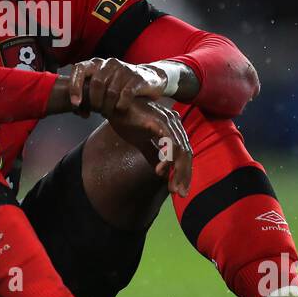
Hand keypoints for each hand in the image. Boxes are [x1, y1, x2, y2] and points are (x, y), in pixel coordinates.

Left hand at [65, 57, 166, 117]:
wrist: (148, 79)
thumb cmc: (119, 85)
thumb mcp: (102, 86)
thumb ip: (88, 95)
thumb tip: (77, 110)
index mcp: (96, 63)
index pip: (79, 69)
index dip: (74, 87)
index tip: (75, 103)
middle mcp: (109, 63)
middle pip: (96, 83)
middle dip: (95, 101)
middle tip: (97, 111)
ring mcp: (124, 69)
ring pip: (111, 91)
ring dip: (108, 106)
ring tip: (108, 113)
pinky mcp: (137, 78)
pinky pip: (125, 95)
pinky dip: (121, 106)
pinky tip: (121, 109)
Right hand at [65, 58, 191, 195]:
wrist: (111, 103)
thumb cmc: (126, 119)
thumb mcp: (141, 142)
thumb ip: (153, 155)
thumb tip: (163, 174)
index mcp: (171, 128)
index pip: (183, 153)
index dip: (183, 172)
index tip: (178, 190)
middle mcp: (173, 123)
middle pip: (186, 153)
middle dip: (184, 175)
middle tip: (180, 193)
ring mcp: (167, 121)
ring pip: (180, 149)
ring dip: (178, 171)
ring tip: (172, 187)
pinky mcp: (158, 121)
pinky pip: (168, 142)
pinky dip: (167, 157)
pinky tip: (160, 170)